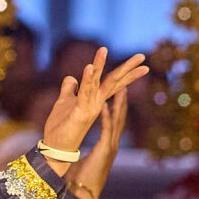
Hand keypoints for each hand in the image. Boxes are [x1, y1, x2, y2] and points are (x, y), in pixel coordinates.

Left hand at [42, 48, 148, 170]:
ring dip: (100, 65)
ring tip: (104, 49)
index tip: (140, 60)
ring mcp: (90, 109)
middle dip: (127, 69)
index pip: (113, 83)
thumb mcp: (65, 104)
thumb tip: (71, 78)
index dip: (126, 72)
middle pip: (113, 82)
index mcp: (95, 100)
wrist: (56, 149)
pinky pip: (84, 94)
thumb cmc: (61, 128)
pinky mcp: (81, 113)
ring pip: (98, 84)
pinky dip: (87, 80)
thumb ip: (69, 90)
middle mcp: (96, 104)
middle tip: (142, 56)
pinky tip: (89, 67)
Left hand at [67, 87, 126, 198]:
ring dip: (118, 105)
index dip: (116, 106)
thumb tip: (75, 144)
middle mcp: (111, 144)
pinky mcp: (104, 151)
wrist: (83, 194)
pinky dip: (106, 117)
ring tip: (120, 88)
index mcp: (107, 144)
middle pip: (119, 118)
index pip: (113, 121)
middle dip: (122, 101)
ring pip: (117, 122)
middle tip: (124, 83)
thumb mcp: (82, 159)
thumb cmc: (81, 179)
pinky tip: (105, 106)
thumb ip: (81, 149)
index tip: (116, 90)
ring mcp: (110, 147)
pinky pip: (106, 131)